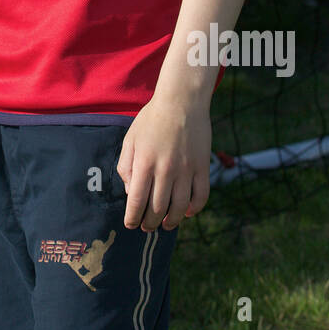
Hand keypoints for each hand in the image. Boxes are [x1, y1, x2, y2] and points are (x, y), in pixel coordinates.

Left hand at [116, 96, 210, 232]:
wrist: (181, 102)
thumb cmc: (152, 121)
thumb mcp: (130, 140)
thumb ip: (126, 166)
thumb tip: (130, 192)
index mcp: (144, 163)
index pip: (137, 201)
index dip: (132, 218)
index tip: (130, 225)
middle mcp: (165, 169)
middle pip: (158, 209)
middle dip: (150, 223)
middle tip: (147, 227)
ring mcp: (186, 170)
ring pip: (180, 207)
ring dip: (172, 221)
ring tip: (166, 225)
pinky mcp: (202, 167)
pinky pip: (201, 196)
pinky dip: (195, 209)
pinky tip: (187, 212)